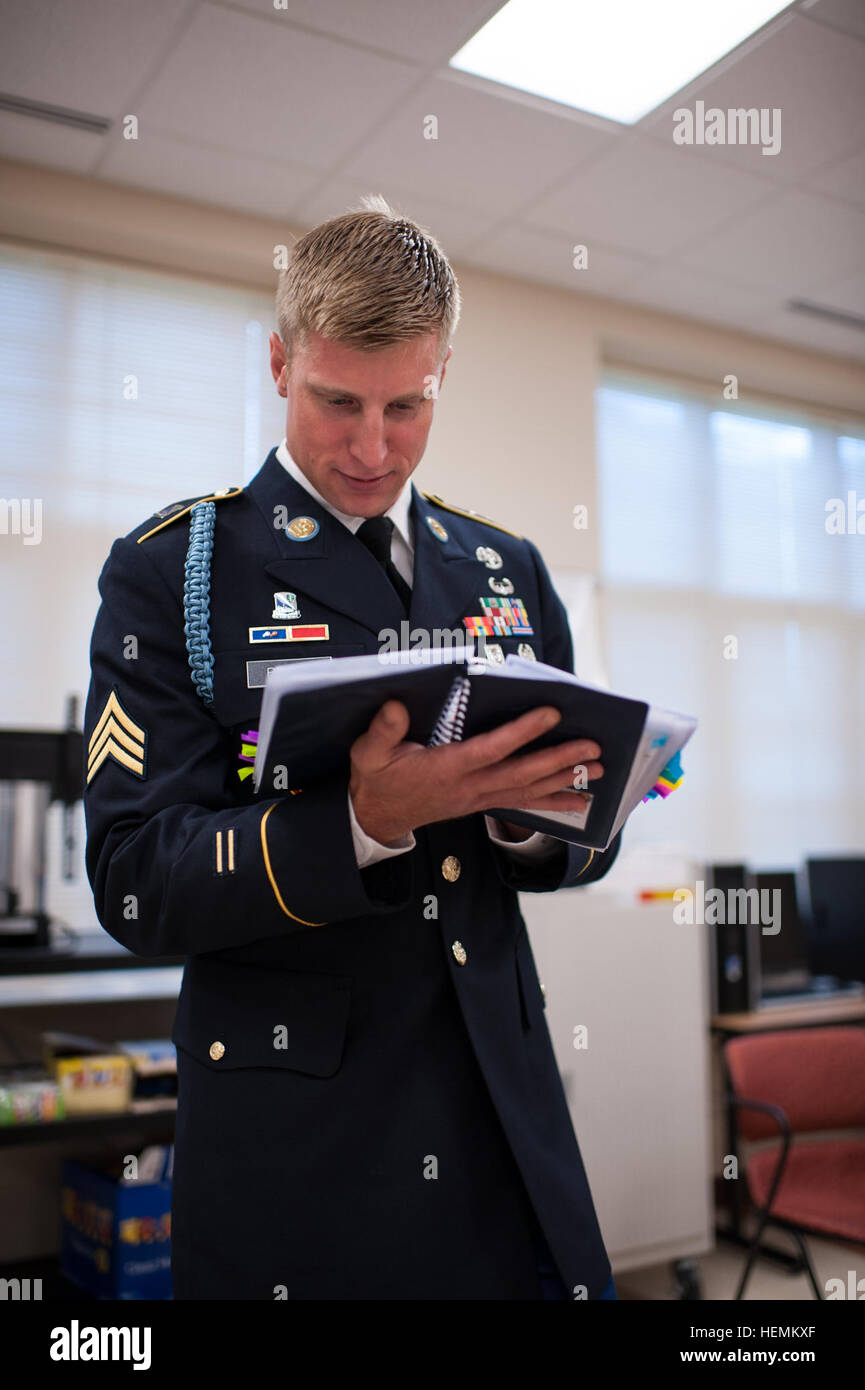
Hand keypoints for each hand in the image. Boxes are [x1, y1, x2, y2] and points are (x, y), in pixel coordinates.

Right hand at [349, 700, 603, 844]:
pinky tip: (580, 800)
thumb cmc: (376, 779)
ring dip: (566, 779)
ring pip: (529, 790)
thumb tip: (396, 705)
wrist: (377, 817)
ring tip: (600, 769)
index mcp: (446, 768)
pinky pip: (523, 803)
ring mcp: (479, 798)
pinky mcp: (482, 803)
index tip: (551, 712)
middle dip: (560, 759)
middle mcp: (470, 787)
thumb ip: (383, 730)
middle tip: (594, 746)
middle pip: (522, 773)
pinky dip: (554, 801)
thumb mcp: (369, 753)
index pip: (491, 748)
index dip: (522, 731)